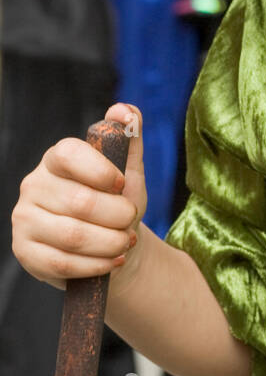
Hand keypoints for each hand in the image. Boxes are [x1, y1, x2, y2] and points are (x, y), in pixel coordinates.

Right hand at [11, 102, 147, 291]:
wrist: (109, 244)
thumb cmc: (117, 201)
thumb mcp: (129, 169)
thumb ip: (129, 137)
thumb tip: (126, 111)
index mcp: (56, 158)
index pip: (69, 154)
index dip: (101, 170)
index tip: (122, 184)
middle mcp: (33, 185)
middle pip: (79, 201)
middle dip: (116, 215)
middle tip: (131, 220)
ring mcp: (24, 219)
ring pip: (72, 235)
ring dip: (109, 243)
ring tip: (125, 242)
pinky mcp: (25, 252)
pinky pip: (62, 263)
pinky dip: (95, 265)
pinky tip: (113, 261)